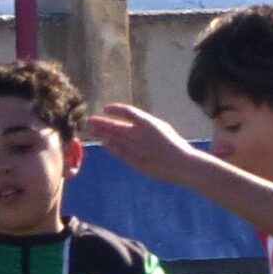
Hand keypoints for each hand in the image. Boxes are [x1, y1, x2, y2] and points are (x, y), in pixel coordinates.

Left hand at [84, 104, 203, 184]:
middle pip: (116, 126)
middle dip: (102, 123)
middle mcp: (141, 134)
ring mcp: (137, 148)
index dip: (115, 109)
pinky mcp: (136, 161)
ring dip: (102, 133)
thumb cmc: (174, 145)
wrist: (183, 164)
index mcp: (149, 123)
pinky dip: (111, 146)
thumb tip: (130, 124)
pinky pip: (120, 152)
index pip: (127, 112)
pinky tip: (103, 142)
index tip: (106, 109)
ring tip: (92, 130)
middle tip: (90, 120)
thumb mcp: (161, 128)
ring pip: (115, 138)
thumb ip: (145, 125)